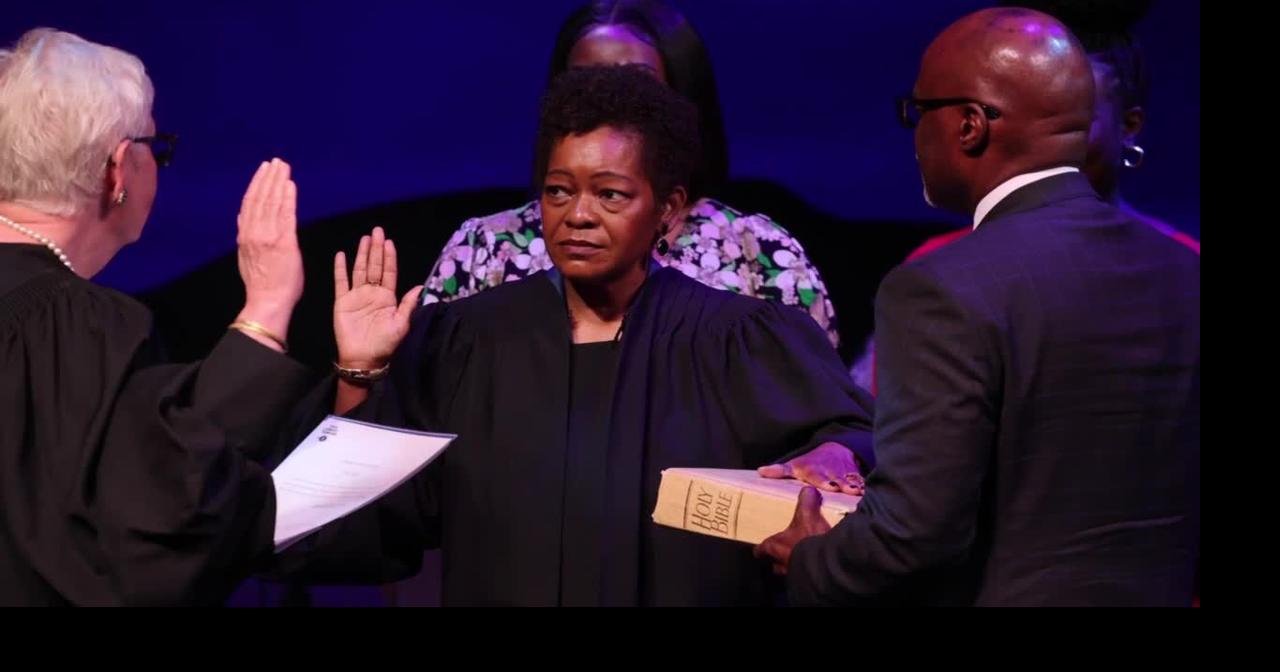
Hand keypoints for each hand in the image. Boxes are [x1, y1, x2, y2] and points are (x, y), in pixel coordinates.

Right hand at [236, 158, 302, 336]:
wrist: (267, 301)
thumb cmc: (261, 283)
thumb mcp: (245, 255)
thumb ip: (246, 235)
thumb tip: (243, 217)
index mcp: (245, 235)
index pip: (250, 202)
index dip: (257, 184)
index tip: (263, 170)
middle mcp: (254, 232)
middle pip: (260, 197)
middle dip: (268, 177)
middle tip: (276, 162)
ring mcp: (268, 237)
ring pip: (272, 202)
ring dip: (278, 182)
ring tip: (283, 167)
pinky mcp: (284, 243)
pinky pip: (286, 215)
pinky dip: (288, 198)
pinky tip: (291, 185)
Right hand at [334, 226, 422, 367]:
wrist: (362, 358)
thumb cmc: (384, 343)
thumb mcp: (401, 324)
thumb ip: (408, 305)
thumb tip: (419, 287)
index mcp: (388, 297)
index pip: (389, 272)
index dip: (389, 257)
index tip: (389, 242)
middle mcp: (373, 293)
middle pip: (374, 266)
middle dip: (376, 249)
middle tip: (377, 231)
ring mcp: (357, 296)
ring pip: (360, 270)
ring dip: (362, 254)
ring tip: (364, 238)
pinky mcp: (342, 301)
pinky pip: (341, 282)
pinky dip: (340, 268)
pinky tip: (341, 255)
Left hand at [753, 486, 830, 575]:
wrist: (828, 563)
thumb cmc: (810, 538)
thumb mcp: (808, 514)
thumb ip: (806, 500)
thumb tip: (808, 490)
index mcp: (776, 546)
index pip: (762, 549)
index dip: (760, 548)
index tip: (759, 548)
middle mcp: (783, 563)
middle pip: (775, 564)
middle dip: (779, 559)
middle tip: (784, 552)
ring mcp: (796, 574)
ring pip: (790, 572)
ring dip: (795, 566)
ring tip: (803, 559)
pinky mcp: (810, 581)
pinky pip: (806, 577)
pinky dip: (810, 571)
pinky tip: (818, 566)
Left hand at [758, 442, 865, 495]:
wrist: (834, 451)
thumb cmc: (810, 464)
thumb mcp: (794, 465)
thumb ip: (779, 470)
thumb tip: (761, 471)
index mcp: (816, 472)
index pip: (820, 477)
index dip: (825, 481)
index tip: (830, 485)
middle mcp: (832, 473)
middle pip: (838, 479)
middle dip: (843, 484)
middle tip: (848, 490)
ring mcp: (846, 476)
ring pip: (853, 481)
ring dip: (857, 486)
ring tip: (861, 492)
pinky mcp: (857, 479)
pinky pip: (863, 483)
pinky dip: (866, 487)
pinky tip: (870, 494)